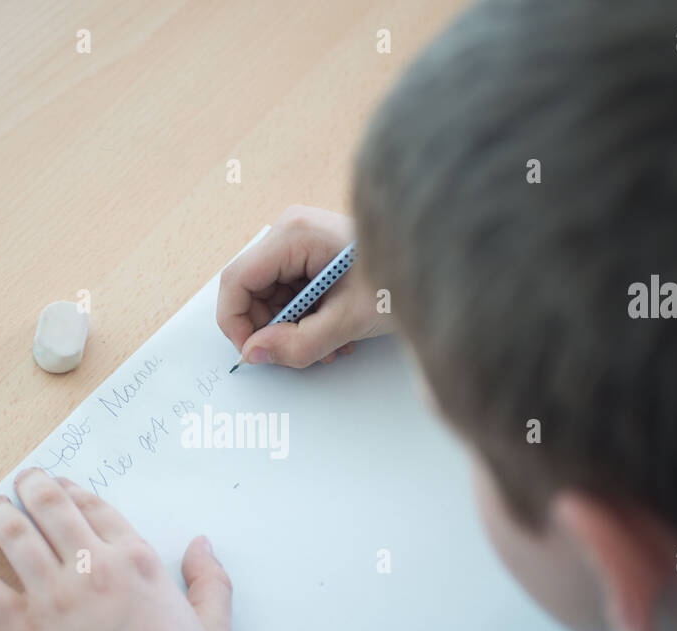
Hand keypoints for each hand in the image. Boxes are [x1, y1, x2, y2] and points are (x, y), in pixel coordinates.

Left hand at [0, 469, 232, 630]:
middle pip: (50, 506)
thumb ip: (211, 581)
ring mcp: (51, 597)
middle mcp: (90, 568)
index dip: (75, 490)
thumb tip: (202, 544)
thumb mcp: (214, 630)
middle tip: (21, 481)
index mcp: (137, 561)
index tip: (62, 486)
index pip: (96, 507)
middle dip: (31, 485)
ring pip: (12, 536)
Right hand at [217, 205, 394, 367]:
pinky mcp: (313, 254)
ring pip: (271, 296)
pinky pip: (290, 292)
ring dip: (291, 329)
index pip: (236, 281)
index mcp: (294, 235)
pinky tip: (333, 333)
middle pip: (252, 290)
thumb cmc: (401, 281)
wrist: (440, 266)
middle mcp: (291, 232)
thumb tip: (255, 353)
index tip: (253, 353)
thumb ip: (298, 344)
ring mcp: (301, 241)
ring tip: (327, 347)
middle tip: (300, 353)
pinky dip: (304, 319)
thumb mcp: (348, 321)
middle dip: (271, 329)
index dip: (236, 323)